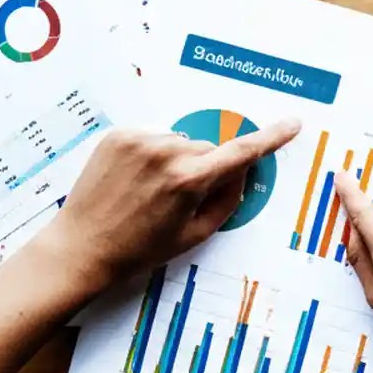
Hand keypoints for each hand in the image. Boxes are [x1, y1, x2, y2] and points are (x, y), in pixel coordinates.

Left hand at [38, 120, 300, 293]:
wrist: (81, 247)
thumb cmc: (139, 249)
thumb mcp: (194, 234)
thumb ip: (227, 198)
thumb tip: (243, 169)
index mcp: (188, 180)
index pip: (241, 152)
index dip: (270, 138)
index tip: (291, 123)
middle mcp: (166, 152)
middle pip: (207, 150)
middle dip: (204, 169)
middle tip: (178, 200)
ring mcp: (140, 140)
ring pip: (180, 142)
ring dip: (176, 160)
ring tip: (148, 191)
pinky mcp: (119, 135)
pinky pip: (153, 137)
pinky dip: (151, 153)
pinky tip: (133, 180)